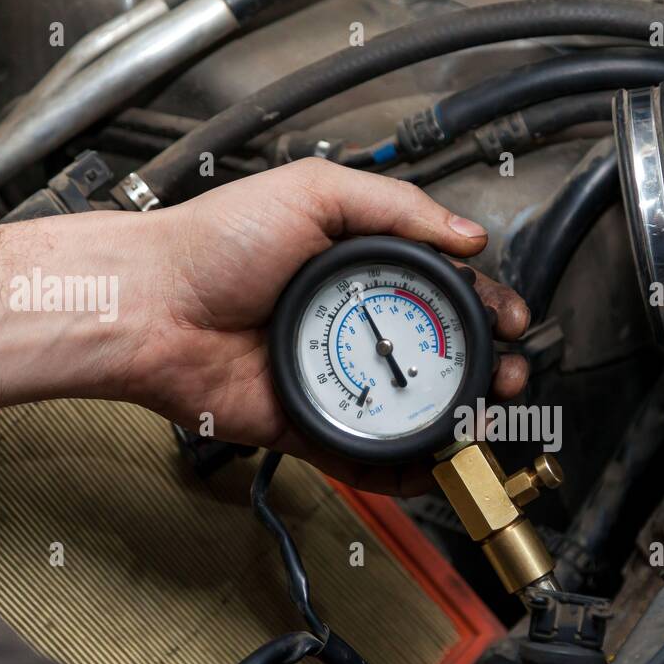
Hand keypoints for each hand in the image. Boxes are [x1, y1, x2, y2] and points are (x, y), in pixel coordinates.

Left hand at [0, 160, 530, 494]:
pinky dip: (405, 470)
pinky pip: (366, 457)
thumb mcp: (316, 193)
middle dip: (486, 369)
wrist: (154, 306)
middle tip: (507, 377)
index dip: (486, 306)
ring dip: (458, 420)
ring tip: (482, 420)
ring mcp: (335, 378)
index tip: (510, 319)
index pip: (445, 292)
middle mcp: (353, 326)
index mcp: (363, 270)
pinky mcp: (311, 426)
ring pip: (413, 409)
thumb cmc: (216, 244)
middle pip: (440, 356)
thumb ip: (398, 208)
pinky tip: (435, 463)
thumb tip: (467, 237)